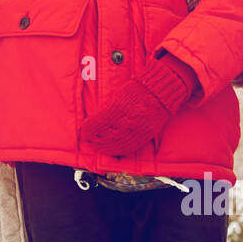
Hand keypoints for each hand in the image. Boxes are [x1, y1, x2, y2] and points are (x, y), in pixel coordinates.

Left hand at [80, 55, 195, 156]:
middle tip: (87, 141)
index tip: (83, 131)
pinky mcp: (145, 135)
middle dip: (95, 140)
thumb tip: (93, 120)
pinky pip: (130, 146)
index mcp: (120, 107)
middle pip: (107, 135)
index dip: (89, 129)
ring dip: (104, 147)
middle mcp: (128, 120)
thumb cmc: (137, 90)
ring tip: (96, 148)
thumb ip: (106, 109)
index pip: (99, 123)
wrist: (159, 92)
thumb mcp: (117, 95)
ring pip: (118, 143)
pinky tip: (111, 151)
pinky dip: (118, 150)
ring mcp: (138, 129)